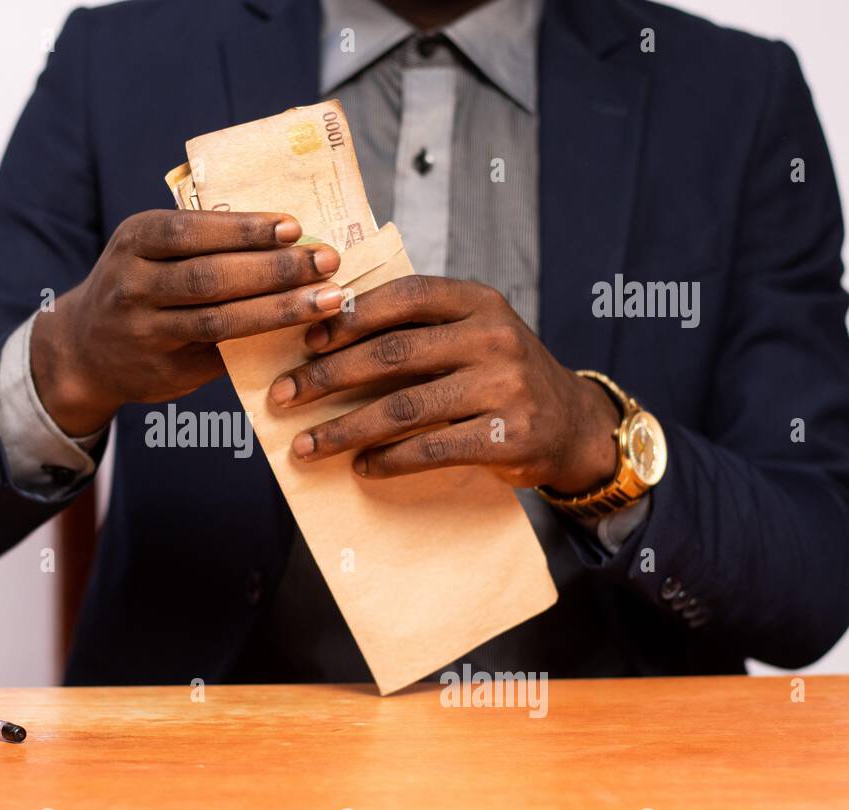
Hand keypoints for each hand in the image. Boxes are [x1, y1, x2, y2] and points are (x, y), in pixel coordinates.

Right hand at [31, 210, 342, 435]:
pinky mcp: (163, 372)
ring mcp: (145, 333)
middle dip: (274, 269)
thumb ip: (201, 242)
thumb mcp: (150, 249)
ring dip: (280, 310)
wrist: (84, 348)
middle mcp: (132, 286)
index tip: (294, 227)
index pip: (193, 230)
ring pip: (219, 321)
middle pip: (210, 276)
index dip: (245, 229)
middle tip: (326, 261)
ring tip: (328, 299)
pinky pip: (220, 356)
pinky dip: (263, 343)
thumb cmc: (139, 285)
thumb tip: (289, 237)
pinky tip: (300, 333)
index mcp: (134, 241)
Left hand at [268, 275, 619, 493]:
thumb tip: (322, 333)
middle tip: (283, 396)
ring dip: (344, 430)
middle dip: (327, 378)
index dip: (349, 318)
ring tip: (305, 446)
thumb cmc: (499, 375)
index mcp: (477, 301)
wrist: (573, 424)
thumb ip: (417, 326)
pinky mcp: (509, 436)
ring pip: (404, 408)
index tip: (304, 343)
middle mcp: (494, 337)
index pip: (403, 297)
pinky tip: (360, 467)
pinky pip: (432, 450)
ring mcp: (504, 387)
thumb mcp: (472, 333)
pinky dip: (388, 460)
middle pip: (392, 354)